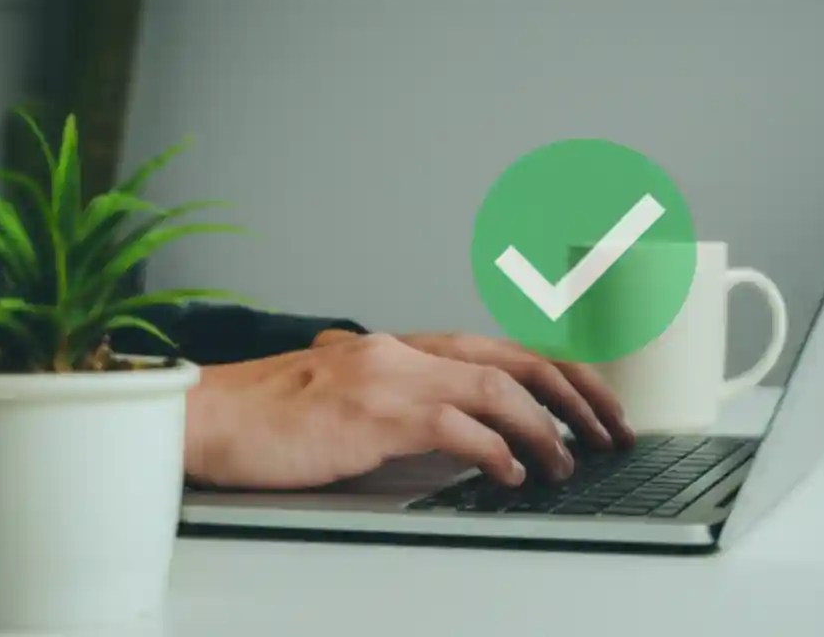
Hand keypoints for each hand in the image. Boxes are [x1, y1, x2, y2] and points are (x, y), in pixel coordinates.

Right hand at [184, 332, 632, 490]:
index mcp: (406, 348)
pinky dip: (494, 450)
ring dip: (544, 428)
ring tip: (569, 461)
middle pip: (516, 359)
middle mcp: (406, 352)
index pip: (505, 350)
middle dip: (577, 394)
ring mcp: (390, 377)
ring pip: (496, 389)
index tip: (597, 405)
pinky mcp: (372, 413)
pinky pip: (454, 426)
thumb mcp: (354, 399)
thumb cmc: (275, 416)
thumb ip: (408, 405)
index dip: (562, 375)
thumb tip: (468, 436)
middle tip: (614, 429)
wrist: (210, 415)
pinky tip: (512, 474)